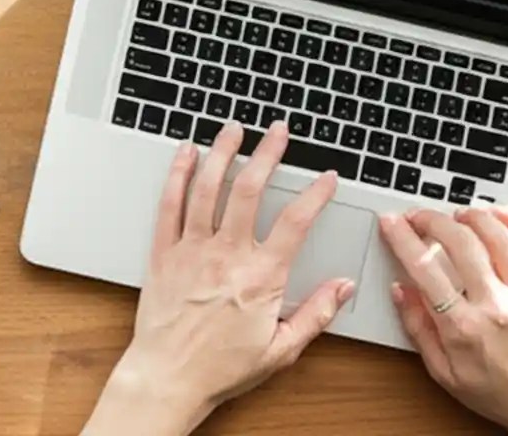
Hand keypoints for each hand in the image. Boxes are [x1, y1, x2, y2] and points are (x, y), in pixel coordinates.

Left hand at [82, 122, 354, 435]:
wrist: (168, 378)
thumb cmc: (221, 368)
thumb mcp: (281, 349)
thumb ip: (317, 314)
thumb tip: (344, 288)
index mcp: (261, 277)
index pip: (295, 222)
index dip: (315, 194)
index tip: (326, 177)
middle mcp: (226, 255)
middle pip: (249, 190)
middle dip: (267, 153)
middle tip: (278, 131)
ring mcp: (192, 250)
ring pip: (207, 188)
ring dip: (223, 153)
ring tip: (233, 129)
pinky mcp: (163, 254)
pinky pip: (169, 205)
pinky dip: (178, 175)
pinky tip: (186, 155)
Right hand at [379, 207, 507, 435]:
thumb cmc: (501, 395)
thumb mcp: (444, 373)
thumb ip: (418, 328)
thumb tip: (400, 290)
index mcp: (463, 328)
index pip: (423, 268)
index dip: (402, 238)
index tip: (391, 223)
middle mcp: (495, 306)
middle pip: (460, 243)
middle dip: (432, 220)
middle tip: (419, 216)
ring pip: (499, 237)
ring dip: (473, 216)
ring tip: (458, 212)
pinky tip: (499, 213)